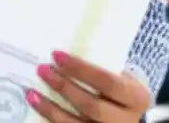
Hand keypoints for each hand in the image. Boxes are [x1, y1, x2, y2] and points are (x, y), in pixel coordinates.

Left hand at [28, 52, 150, 121]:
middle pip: (91, 105)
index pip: (107, 82)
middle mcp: (125, 120)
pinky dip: (50, 120)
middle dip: (63, 87)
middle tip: (42, 70)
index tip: (57, 55)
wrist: (135, 119)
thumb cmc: (124, 92)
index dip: (80, 69)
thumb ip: (104, 68)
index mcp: (136, 98)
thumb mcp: (124, 79)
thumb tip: (66, 52)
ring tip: (32, 93)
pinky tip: (37, 107)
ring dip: (51, 109)